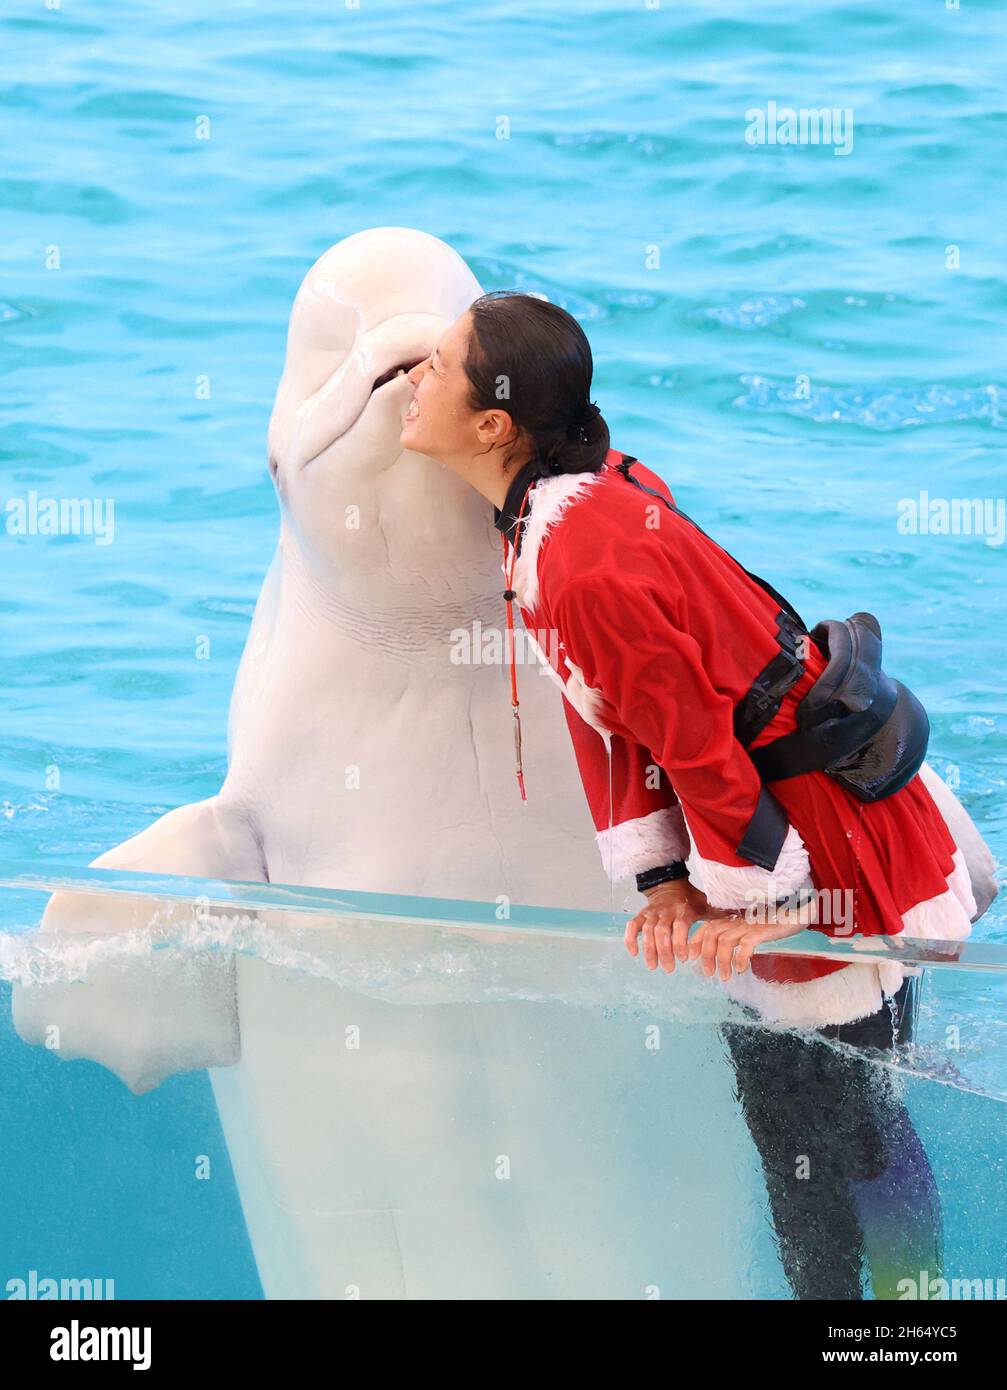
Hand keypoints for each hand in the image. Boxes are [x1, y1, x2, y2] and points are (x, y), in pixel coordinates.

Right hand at [625, 878, 711, 972]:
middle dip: (664, 951)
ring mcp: (652, 913)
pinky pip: (632, 926)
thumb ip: (719, 915)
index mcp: (684, 909)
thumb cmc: (691, 899)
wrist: (670, 885)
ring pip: (647, 931)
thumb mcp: (707, 905)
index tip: (684, 958)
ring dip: (649, 949)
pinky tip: (634, 953)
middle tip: (668, 968)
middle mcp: (666, 911)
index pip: (680, 926)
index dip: (680, 943)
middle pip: (661, 932)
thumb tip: (739, 921)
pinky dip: (630, 939)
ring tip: (653, 966)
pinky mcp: (642, 914)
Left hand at [687, 910, 809, 981]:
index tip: (690, 957)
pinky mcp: (762, 930)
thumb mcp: (750, 928)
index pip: (707, 927)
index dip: (695, 941)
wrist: (797, 910)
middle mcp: (737, 921)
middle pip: (712, 934)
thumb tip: (724, 954)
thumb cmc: (773, 921)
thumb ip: (736, 936)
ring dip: (722, 960)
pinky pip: (746, 943)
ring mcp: (749, 925)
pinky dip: (740, 957)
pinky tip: (740, 968)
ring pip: (726, 941)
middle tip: (707, 973)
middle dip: (706, 954)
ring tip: (725, 976)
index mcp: (732, 920)